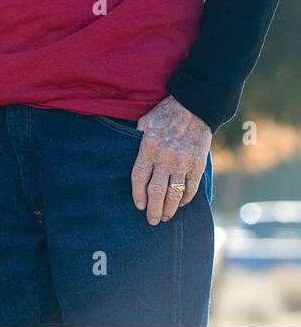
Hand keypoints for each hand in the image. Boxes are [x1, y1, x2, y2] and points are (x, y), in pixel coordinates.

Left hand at [130, 96, 211, 225]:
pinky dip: (186, 198)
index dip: (138, 195)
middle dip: (153, 209)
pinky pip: (191, 187)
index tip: (138, 206)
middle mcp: (164, 158)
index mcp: (148, 148)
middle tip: (152, 220)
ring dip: (169, 208)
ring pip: (174, 193)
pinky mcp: (197, 164)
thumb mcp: (144, 123)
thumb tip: (129, 154)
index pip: (139, 178)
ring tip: (165, 217)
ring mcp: (182, 162)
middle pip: (156, 191)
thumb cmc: (165, 114)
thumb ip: (137, 140)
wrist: (194, 106)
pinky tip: (181, 204)